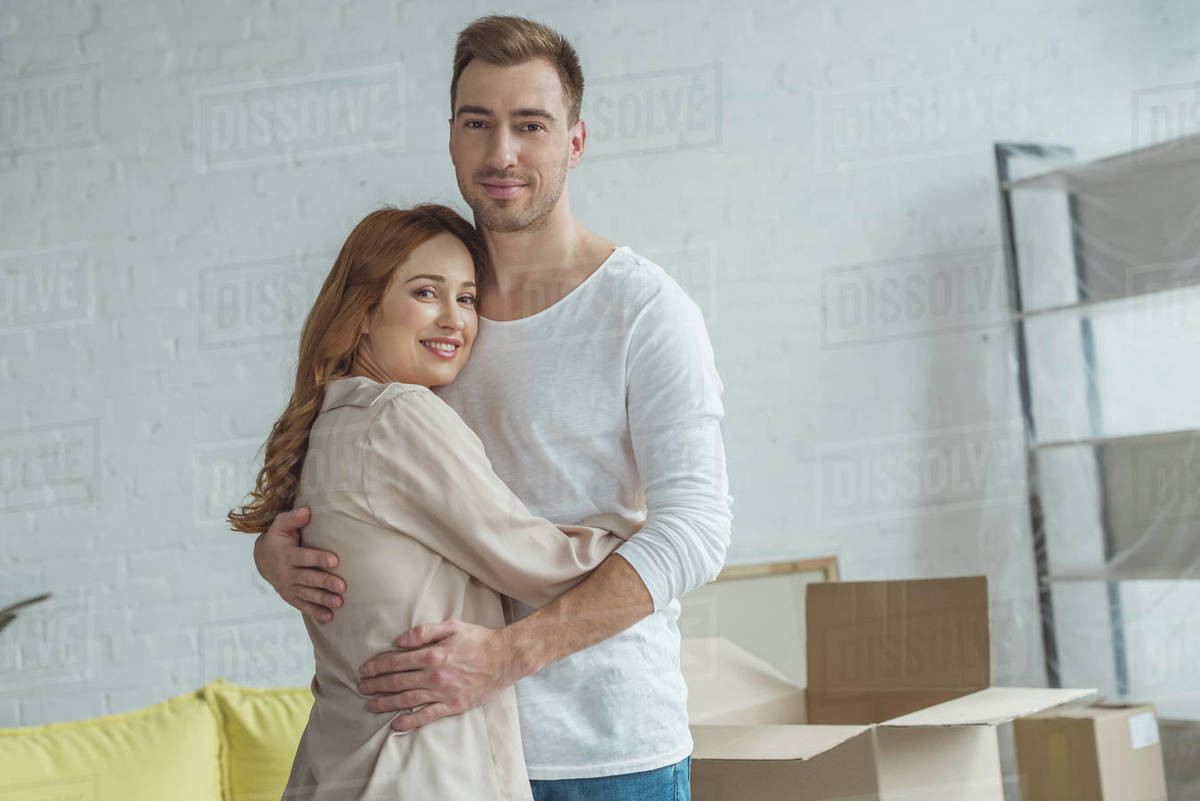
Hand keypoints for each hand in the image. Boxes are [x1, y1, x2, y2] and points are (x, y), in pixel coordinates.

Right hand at [254, 506, 345, 621]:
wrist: (264, 559)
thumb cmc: (279, 538)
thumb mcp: (281, 525)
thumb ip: (293, 518)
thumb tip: (307, 511)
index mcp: (285, 554)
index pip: (304, 557)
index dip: (319, 558)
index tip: (335, 560)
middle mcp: (286, 573)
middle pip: (308, 578)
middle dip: (325, 582)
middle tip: (342, 586)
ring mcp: (287, 587)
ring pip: (307, 594)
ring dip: (323, 599)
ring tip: (339, 603)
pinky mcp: (290, 597)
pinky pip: (302, 606)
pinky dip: (315, 612)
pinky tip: (329, 617)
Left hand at [356, 620, 517, 732]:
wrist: (505, 658)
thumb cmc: (479, 640)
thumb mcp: (452, 626)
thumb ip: (423, 632)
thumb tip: (399, 641)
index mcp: (431, 655)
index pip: (395, 662)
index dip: (376, 666)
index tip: (364, 670)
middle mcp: (433, 675)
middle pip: (396, 682)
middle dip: (375, 685)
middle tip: (360, 688)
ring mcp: (442, 693)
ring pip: (407, 700)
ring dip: (385, 703)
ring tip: (370, 706)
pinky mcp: (452, 705)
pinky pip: (426, 716)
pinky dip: (410, 721)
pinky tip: (396, 725)